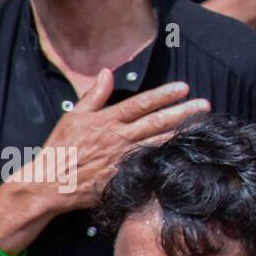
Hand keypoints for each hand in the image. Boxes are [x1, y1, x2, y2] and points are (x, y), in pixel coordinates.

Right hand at [25, 70, 210, 213]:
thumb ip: (94, 95)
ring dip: (183, 133)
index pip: (142, 104)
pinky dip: (170, 159)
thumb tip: (107, 72)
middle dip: (183, 112)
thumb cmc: (60, 148)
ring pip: (160, 143)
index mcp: (108, 121)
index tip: (184, 88)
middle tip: (205, 105)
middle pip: (158, 122)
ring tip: (203, 125)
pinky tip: (187, 153)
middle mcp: (120, 138)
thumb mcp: (73, 116)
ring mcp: (125, 159)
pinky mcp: (126, 177)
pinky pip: (153, 165)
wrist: (49, 184)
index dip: (164, 95)